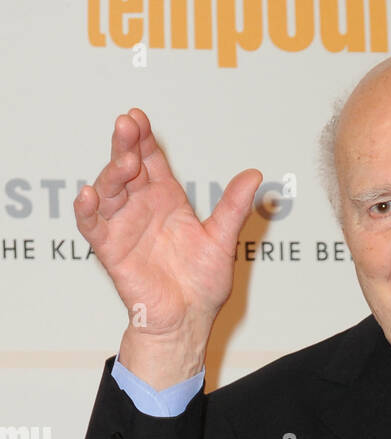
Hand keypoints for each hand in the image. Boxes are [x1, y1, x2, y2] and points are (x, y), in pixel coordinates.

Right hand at [74, 108, 261, 384]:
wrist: (189, 321)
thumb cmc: (203, 284)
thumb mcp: (222, 240)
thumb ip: (234, 207)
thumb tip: (254, 175)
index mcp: (166, 200)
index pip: (150, 161)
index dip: (143, 139)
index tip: (138, 117)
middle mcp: (141, 207)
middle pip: (126, 168)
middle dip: (124, 146)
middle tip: (126, 126)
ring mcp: (123, 226)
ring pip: (108, 191)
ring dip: (111, 174)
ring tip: (123, 163)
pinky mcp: (111, 250)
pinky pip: (92, 226)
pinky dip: (87, 211)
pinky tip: (88, 195)